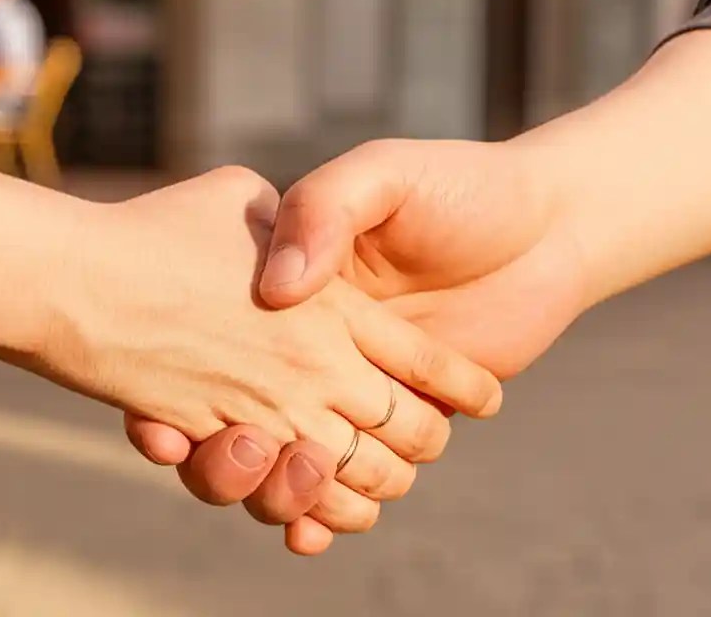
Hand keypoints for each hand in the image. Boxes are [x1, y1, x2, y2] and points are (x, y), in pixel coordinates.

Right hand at [128, 139, 588, 551]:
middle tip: (243, 449)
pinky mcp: (401, 429)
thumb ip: (323, 211)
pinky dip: (321, 520)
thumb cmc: (458, 189)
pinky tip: (313, 533)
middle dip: (231, 462)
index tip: (162, 425)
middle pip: (243, 431)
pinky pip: (346, 488)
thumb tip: (282, 290)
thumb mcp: (378, 177)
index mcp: (297, 300)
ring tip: (299, 475)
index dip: (173, 396)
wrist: (547, 225)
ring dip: (278, 492)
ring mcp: (352, 395)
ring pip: (291, 471)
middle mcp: (311, 354)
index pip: (211, 352)